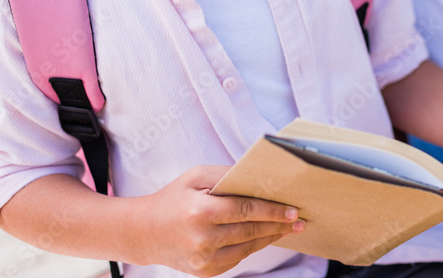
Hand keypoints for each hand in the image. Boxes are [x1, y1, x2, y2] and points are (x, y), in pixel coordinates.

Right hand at [138, 165, 303, 276]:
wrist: (143, 232)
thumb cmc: (173, 198)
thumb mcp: (196, 176)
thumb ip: (227, 175)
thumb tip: (259, 177)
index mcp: (200, 211)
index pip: (246, 210)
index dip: (272, 211)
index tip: (292, 210)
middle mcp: (202, 239)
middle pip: (251, 231)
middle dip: (279, 225)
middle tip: (299, 221)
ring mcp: (203, 260)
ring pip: (248, 248)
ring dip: (271, 237)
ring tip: (289, 229)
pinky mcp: (205, 272)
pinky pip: (238, 258)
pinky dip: (253, 247)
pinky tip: (266, 237)